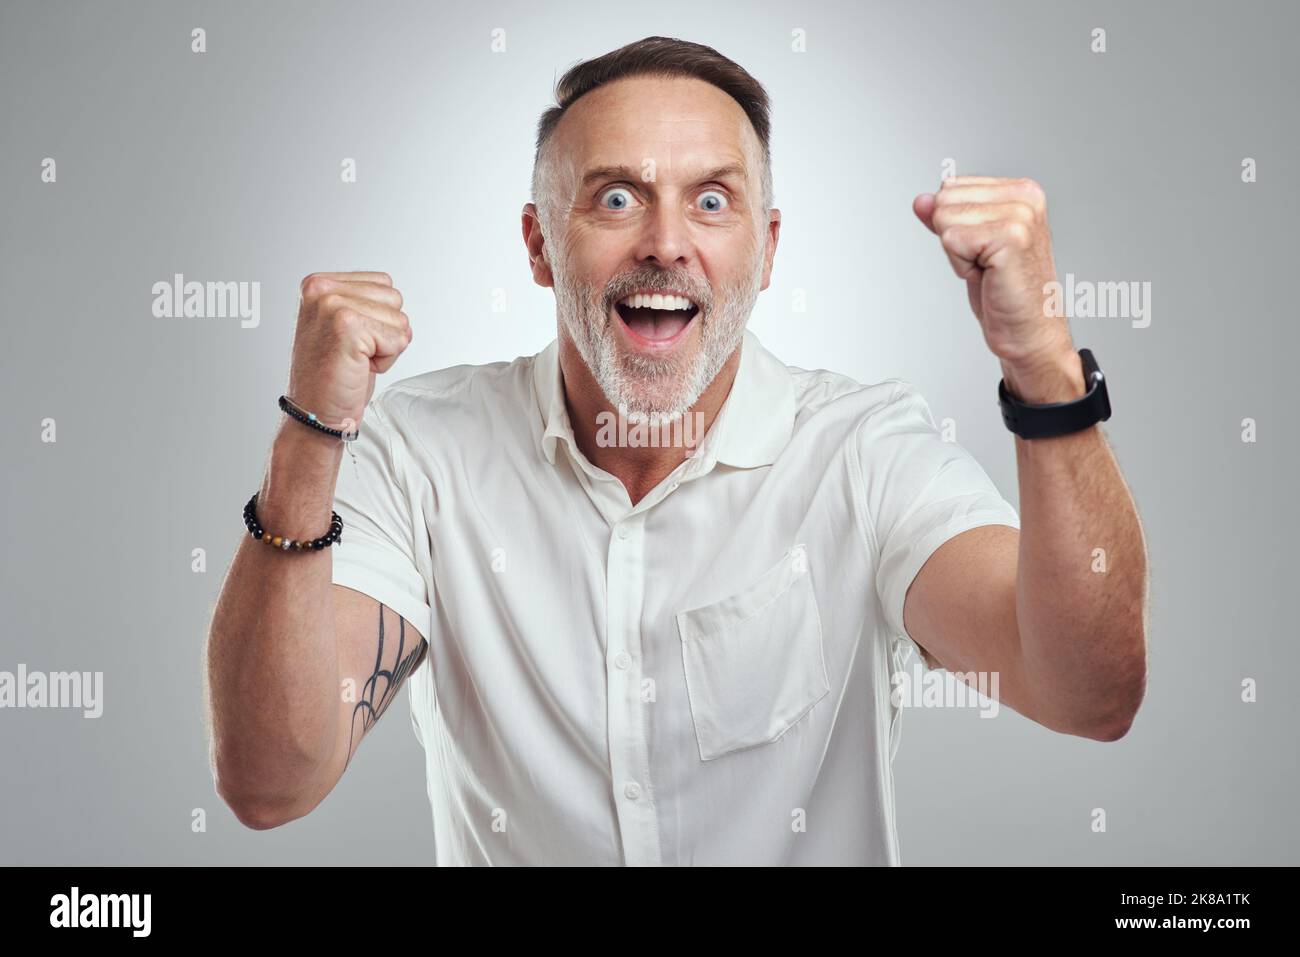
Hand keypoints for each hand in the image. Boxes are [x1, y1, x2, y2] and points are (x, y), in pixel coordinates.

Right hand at [286, 272, 411, 426]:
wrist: (316, 412)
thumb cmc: (332, 375)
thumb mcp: (343, 324)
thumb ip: (363, 301)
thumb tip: (394, 295)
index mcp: (319, 284)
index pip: (383, 283)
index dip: (378, 317)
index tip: (350, 339)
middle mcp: (322, 289)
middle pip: (394, 298)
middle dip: (385, 331)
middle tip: (354, 352)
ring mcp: (333, 305)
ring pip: (399, 318)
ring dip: (386, 346)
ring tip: (356, 359)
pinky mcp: (348, 326)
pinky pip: (398, 339)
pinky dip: (386, 360)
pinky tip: (359, 367)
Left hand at [913, 176, 1071, 368]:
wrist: (1028, 331)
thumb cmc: (1004, 292)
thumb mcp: (969, 246)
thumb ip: (947, 218)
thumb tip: (921, 201)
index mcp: (1020, 191)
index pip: (951, 187)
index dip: (955, 226)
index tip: (982, 249)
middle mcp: (1024, 197)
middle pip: (945, 201)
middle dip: (954, 239)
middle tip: (985, 263)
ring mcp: (1020, 215)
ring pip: (945, 220)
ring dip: (959, 255)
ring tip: (988, 270)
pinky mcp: (1011, 237)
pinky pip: (952, 241)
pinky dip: (961, 266)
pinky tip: (988, 276)